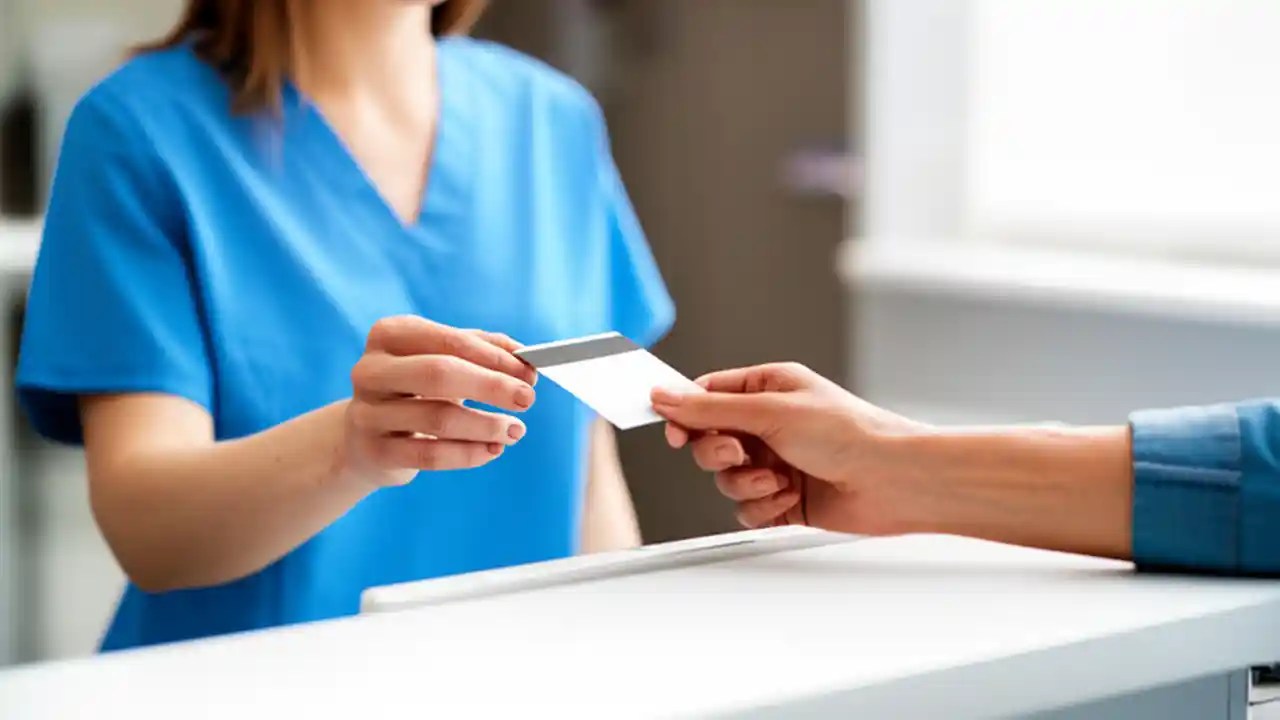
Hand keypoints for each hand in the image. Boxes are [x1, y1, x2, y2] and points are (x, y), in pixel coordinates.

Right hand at [344, 316, 537, 486]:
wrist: (366, 437)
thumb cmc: (415, 389)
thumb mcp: (443, 360)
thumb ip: (483, 351)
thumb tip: (525, 358)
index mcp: (390, 335)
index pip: (448, 341)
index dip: (493, 357)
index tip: (529, 373)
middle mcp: (370, 370)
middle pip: (438, 374)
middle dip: (491, 387)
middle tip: (527, 399)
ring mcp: (367, 412)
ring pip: (437, 418)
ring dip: (486, 426)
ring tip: (516, 430)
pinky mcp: (374, 451)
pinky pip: (429, 455)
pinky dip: (468, 454)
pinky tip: (493, 450)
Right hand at [651, 363, 928, 533]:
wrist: (893, 481)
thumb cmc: (849, 434)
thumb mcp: (771, 412)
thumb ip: (710, 409)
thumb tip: (665, 396)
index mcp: (767, 389)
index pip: (707, 396)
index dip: (685, 415)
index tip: (674, 433)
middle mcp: (769, 425)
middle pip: (709, 442)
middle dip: (718, 454)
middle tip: (740, 454)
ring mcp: (775, 463)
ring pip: (725, 479)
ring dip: (744, 483)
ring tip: (775, 479)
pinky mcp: (783, 499)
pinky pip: (746, 508)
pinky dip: (761, 506)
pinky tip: (787, 497)